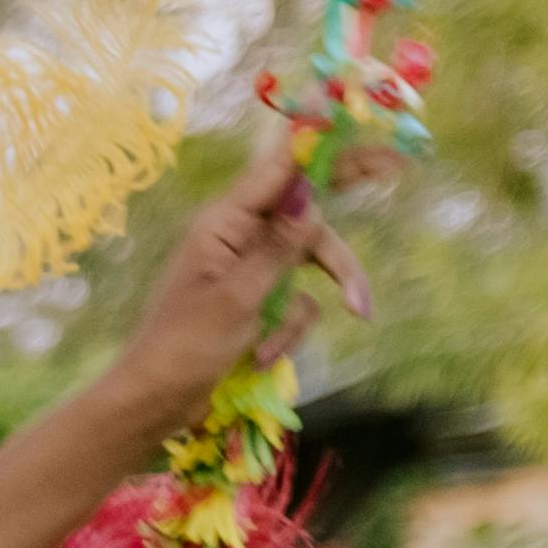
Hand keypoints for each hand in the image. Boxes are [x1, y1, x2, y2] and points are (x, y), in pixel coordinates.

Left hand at [113, 151, 351, 414]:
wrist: (155, 400)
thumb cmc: (183, 346)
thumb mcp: (237, 297)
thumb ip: (278, 247)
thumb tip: (310, 196)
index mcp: (225, 221)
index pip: (283, 170)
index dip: (328, 152)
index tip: (377, 147)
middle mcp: (239, 236)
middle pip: (306, 221)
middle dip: (337, 248)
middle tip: (393, 216)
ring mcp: (249, 270)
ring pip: (305, 273)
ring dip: (298, 315)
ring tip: (274, 349)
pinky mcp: (256, 302)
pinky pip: (294, 306)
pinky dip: (283, 333)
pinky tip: (259, 357)